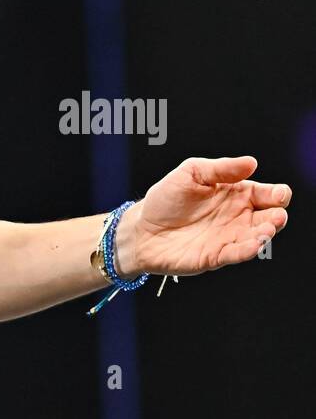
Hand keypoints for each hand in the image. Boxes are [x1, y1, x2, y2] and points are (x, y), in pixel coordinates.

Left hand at [116, 156, 290, 277]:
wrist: (140, 228)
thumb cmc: (166, 199)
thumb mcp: (191, 173)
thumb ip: (220, 168)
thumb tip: (251, 162)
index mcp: (238, 194)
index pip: (269, 194)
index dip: (278, 194)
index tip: (276, 194)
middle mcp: (239, 217)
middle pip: (270, 217)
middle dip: (277, 217)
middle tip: (275, 216)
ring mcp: (229, 238)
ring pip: (258, 238)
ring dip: (265, 235)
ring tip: (266, 230)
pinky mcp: (216, 256)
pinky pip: (236, 254)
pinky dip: (247, 251)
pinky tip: (253, 245)